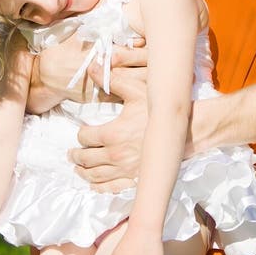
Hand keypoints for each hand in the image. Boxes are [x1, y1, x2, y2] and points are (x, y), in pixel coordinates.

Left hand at [69, 49, 148, 190]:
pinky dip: (98, 187)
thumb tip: (92, 66)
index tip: (82, 133)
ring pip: (95, 176)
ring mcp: (125, 171)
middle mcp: (115, 155)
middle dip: (76, 156)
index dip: (81, 134)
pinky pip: (110, 188)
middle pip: (86, 159)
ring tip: (78, 169)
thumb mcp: (136, 90)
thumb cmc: (158, 110)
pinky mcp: (134, 181)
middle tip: (71, 154)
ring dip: (83, 172)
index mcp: (112, 134)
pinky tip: (94, 184)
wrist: (184, 131)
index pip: (86, 137)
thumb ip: (112, 80)